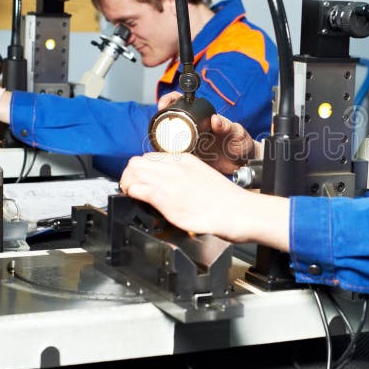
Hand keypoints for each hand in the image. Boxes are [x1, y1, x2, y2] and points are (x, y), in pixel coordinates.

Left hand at [120, 152, 289, 249]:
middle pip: (137, 161)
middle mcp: (175, 166)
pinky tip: (139, 201)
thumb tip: (171, 184)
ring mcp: (170, 180)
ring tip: (134, 195)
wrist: (240, 212)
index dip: (143, 171)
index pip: (151, 157)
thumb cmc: (227, 201)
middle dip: (131, 176)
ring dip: (128, 184)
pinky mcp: (166, 197)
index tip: (144, 182)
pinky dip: (132, 194)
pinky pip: (137, 188)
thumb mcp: (204, 178)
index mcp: (185, 160)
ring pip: (133, 171)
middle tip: (134, 189)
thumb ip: (186, 177)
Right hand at [156, 91, 260, 173]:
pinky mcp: (191, 157)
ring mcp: (192, 142)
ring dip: (164, 139)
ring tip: (163, 143)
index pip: (185, 103)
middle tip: (158, 125)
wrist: (244, 163)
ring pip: (171, 138)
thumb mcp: (237, 133)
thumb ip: (227, 126)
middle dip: (161, 120)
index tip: (165, 103)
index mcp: (205, 118)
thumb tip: (216, 119)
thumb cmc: (242, 143)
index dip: (172, 100)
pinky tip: (170, 157)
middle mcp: (195, 128)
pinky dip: (170, 155)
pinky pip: (177, 154)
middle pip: (172, 119)